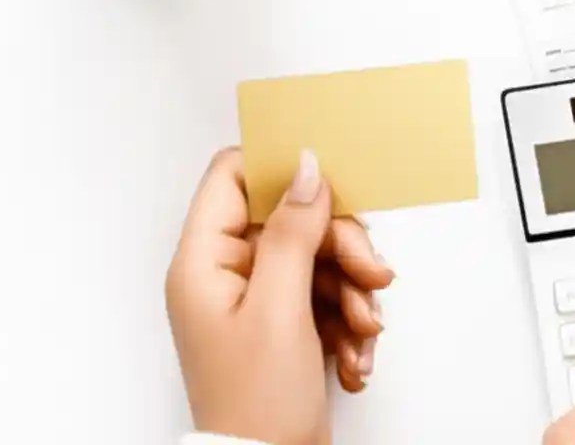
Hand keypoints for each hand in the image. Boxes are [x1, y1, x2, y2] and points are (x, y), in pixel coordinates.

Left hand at [166, 149, 393, 444]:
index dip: (281, 172)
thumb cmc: (255, 406)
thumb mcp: (279, 308)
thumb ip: (292, 231)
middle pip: (292, 219)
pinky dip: (348, 321)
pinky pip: (326, 296)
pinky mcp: (284, 326)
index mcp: (204, 262)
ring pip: (318, 259)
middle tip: (369, 274)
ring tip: (364, 330)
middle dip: (340, 247)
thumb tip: (304, 168)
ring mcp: (256, 302)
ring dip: (352, 291)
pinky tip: (355, 354)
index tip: (331, 185)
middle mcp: (226, 275)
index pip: (232, 176)